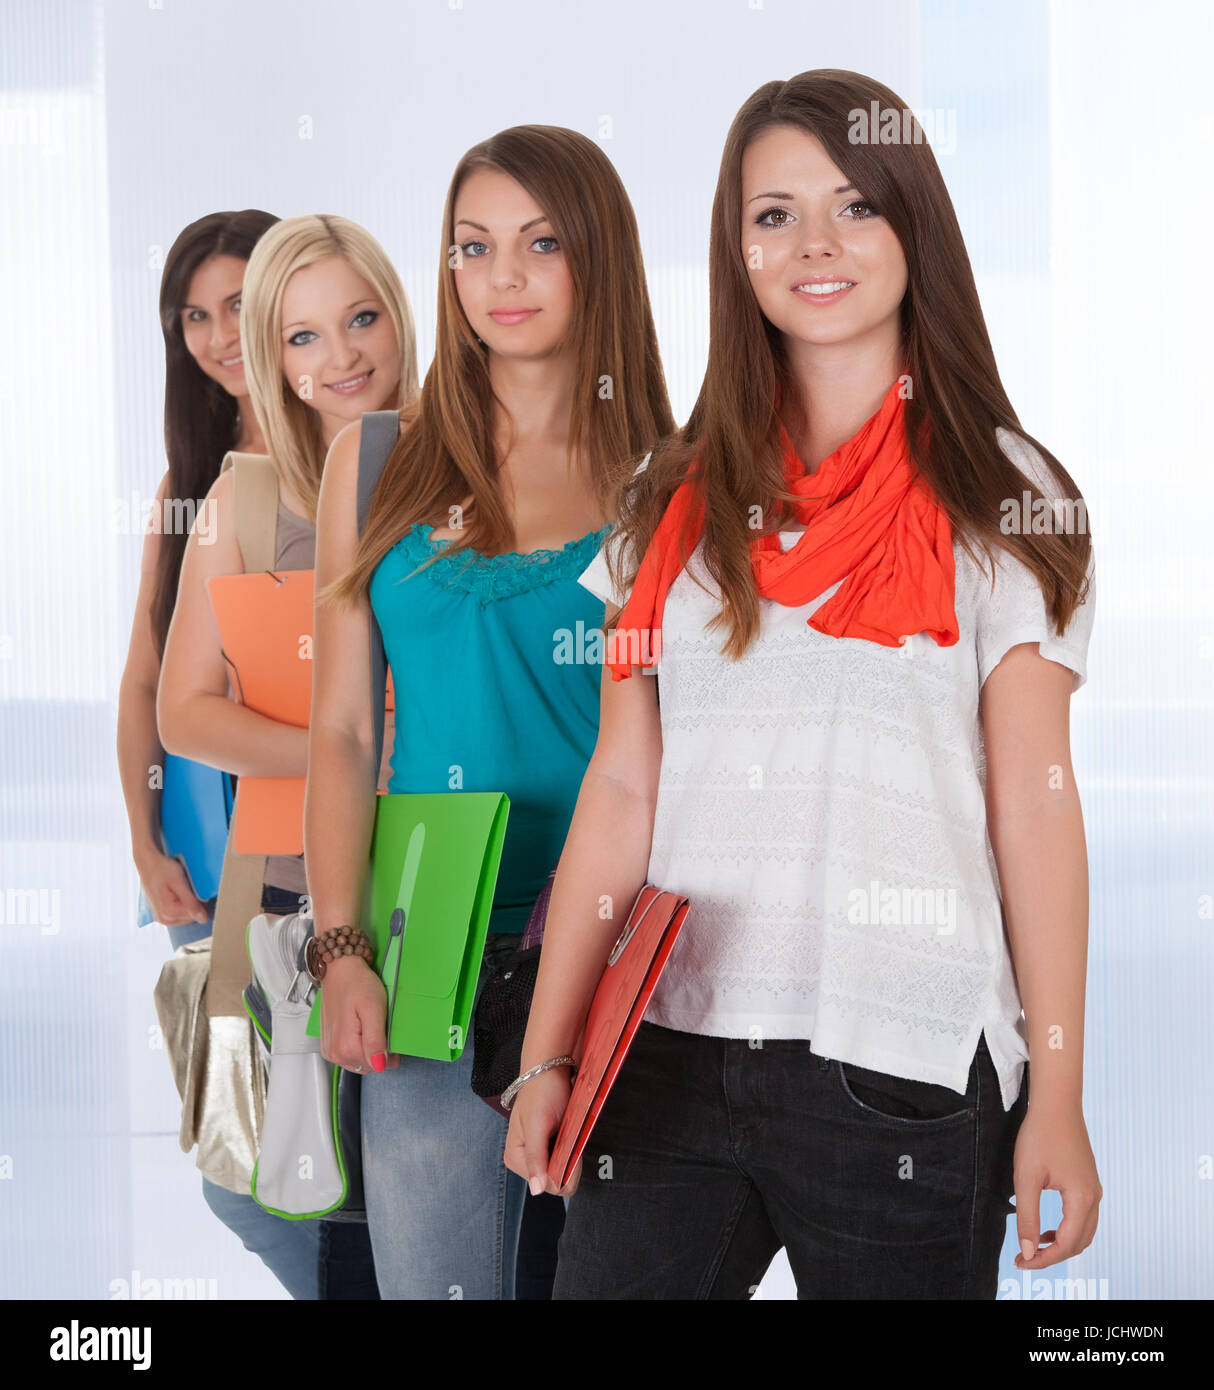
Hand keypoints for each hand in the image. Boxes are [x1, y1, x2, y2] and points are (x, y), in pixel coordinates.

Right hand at [139, 851, 207, 926]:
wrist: (148, 864)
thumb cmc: (163, 869)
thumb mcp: (180, 883)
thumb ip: (191, 902)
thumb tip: (203, 919)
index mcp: (168, 912)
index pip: (196, 915)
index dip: (200, 902)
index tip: (194, 889)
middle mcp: (164, 919)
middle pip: (191, 917)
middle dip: (193, 904)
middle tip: (186, 888)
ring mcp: (162, 919)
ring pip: (187, 917)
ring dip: (188, 905)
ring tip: (180, 890)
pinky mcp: (162, 915)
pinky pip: (180, 916)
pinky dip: (182, 906)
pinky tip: (178, 895)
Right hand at [319, 954, 398, 1074]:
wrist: (339, 970)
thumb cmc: (357, 984)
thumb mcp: (374, 1009)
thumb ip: (376, 1040)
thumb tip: (380, 1065)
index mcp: (346, 1047)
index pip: (378, 1065)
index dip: (388, 1052)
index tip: (389, 1033)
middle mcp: (335, 1053)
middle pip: (367, 1065)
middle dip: (377, 1050)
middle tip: (379, 1025)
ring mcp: (329, 1050)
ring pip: (358, 1062)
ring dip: (367, 1048)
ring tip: (368, 1024)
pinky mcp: (328, 1045)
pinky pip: (348, 1055)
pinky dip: (357, 1045)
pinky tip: (358, 1028)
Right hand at [504, 1066, 576, 1196]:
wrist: (550, 1069)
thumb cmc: (542, 1092)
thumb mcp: (537, 1125)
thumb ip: (536, 1158)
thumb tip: (536, 1190)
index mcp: (515, 1158)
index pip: (546, 1185)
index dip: (564, 1172)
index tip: (570, 1149)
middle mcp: (524, 1160)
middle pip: (554, 1180)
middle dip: (567, 1163)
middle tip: (568, 1136)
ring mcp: (537, 1154)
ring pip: (562, 1171)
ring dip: (570, 1155)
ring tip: (566, 1132)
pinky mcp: (549, 1146)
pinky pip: (565, 1159)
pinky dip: (572, 1149)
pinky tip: (568, 1133)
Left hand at [1013, 1101, 1101, 1269]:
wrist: (1057, 1103)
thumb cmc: (1039, 1136)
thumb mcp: (1026, 1177)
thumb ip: (1028, 1217)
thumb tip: (1028, 1251)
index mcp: (1082, 1199)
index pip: (1066, 1244)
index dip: (1044, 1259)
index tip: (1021, 1263)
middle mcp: (1094, 1197)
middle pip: (1079, 1243)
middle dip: (1054, 1256)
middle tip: (1026, 1259)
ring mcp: (1094, 1189)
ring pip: (1084, 1232)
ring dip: (1062, 1244)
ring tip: (1035, 1246)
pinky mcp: (1088, 1181)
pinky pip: (1083, 1217)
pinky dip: (1067, 1229)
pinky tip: (1047, 1227)